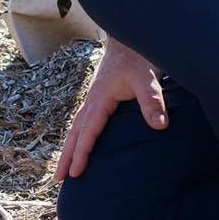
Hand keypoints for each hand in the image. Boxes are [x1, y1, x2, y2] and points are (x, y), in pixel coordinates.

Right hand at [55, 39, 166, 181]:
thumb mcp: (148, 78)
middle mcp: (92, 101)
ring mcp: (93, 100)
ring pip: (76, 129)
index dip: (82, 153)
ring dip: (69, 149)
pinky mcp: (99, 99)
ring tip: (63, 170)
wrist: (129, 38)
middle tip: (59, 180)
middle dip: (66, 157)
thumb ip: (152, 102)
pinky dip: (77, 138)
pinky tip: (78, 146)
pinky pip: (83, 123)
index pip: (89, 131)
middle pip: (75, 133)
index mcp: (100, 98)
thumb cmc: (138, 58)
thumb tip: (160, 127)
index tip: (76, 173)